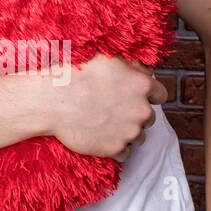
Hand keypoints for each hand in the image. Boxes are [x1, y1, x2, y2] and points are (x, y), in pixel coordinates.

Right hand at [43, 54, 165, 161]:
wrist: (49, 100)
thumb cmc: (73, 73)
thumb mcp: (104, 57)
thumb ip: (130, 64)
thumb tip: (144, 69)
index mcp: (141, 84)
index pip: (161, 94)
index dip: (148, 94)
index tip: (134, 96)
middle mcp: (141, 109)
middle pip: (149, 117)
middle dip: (135, 114)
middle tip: (113, 109)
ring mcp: (129, 131)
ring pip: (139, 136)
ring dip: (127, 131)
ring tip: (105, 123)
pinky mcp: (115, 149)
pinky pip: (125, 153)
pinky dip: (115, 147)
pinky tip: (100, 136)